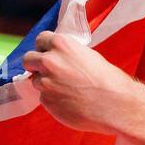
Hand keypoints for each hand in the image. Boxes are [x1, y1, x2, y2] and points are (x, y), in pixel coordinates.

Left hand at [21, 30, 136, 132]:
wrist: (116, 105)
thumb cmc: (108, 80)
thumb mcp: (88, 55)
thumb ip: (67, 54)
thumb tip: (57, 57)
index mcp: (61, 44)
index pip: (40, 39)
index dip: (45, 48)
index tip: (48, 53)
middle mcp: (49, 61)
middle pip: (28, 59)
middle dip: (36, 64)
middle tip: (48, 71)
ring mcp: (45, 82)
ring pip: (36, 81)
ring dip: (46, 84)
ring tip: (67, 90)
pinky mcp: (46, 101)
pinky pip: (44, 98)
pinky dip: (53, 99)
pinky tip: (70, 101)